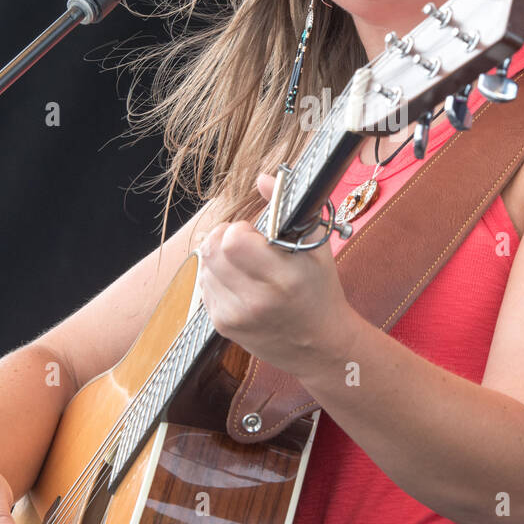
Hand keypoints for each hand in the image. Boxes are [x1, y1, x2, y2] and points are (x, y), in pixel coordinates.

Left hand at [197, 172, 358, 380]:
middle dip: (224, 238)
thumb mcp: (317, 248)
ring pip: (204, 267)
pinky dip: (217, 278)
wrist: (319, 346)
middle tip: (244, 244)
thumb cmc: (320, 291)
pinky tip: (240, 283)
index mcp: (283, 277)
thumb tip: (263, 178)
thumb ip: (288, 210)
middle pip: (211, 250)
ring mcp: (236, 315)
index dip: (240, 230)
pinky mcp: (223, 326)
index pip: (233, 240)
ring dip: (219, 258)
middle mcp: (257, 299)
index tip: (256, 236)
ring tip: (244, 265)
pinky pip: (204, 287)